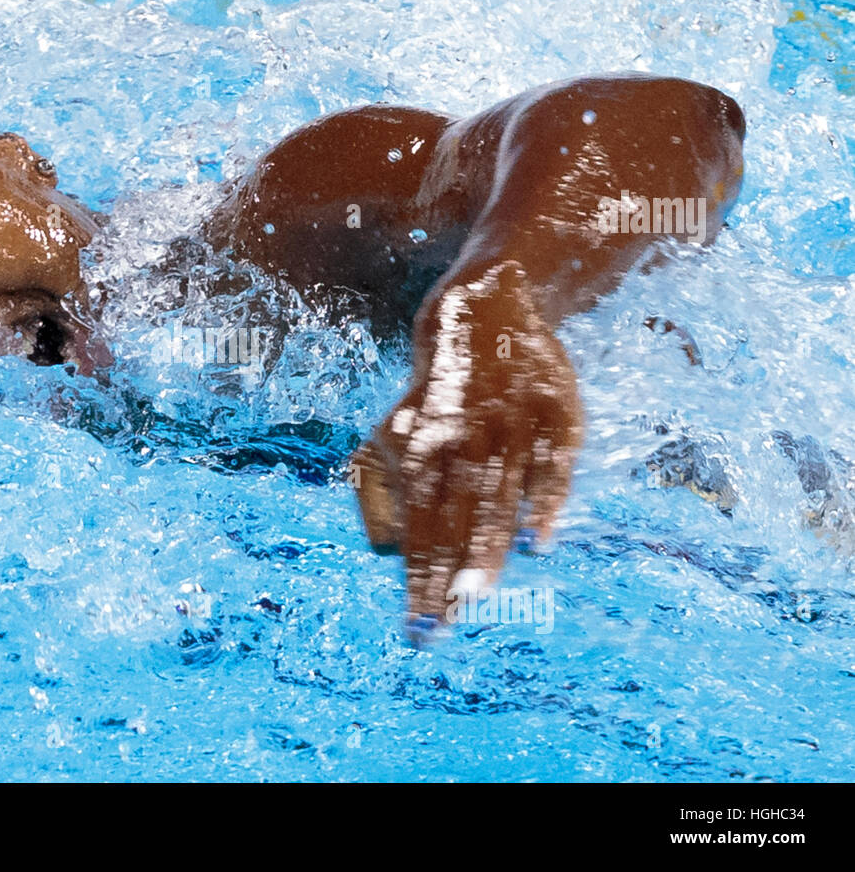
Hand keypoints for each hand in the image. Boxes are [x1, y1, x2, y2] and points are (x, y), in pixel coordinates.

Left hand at [352, 262, 582, 637]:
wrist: (485, 312)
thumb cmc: (436, 391)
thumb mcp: (395, 429)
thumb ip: (383, 485)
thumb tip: (383, 546)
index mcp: (422, 448)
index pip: (418, 525)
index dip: (417, 574)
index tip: (416, 621)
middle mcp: (463, 439)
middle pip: (452, 518)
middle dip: (445, 575)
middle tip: (441, 625)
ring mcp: (509, 425)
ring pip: (497, 497)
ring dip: (486, 550)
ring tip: (477, 597)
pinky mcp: (553, 412)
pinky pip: (552, 464)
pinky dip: (547, 501)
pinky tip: (542, 541)